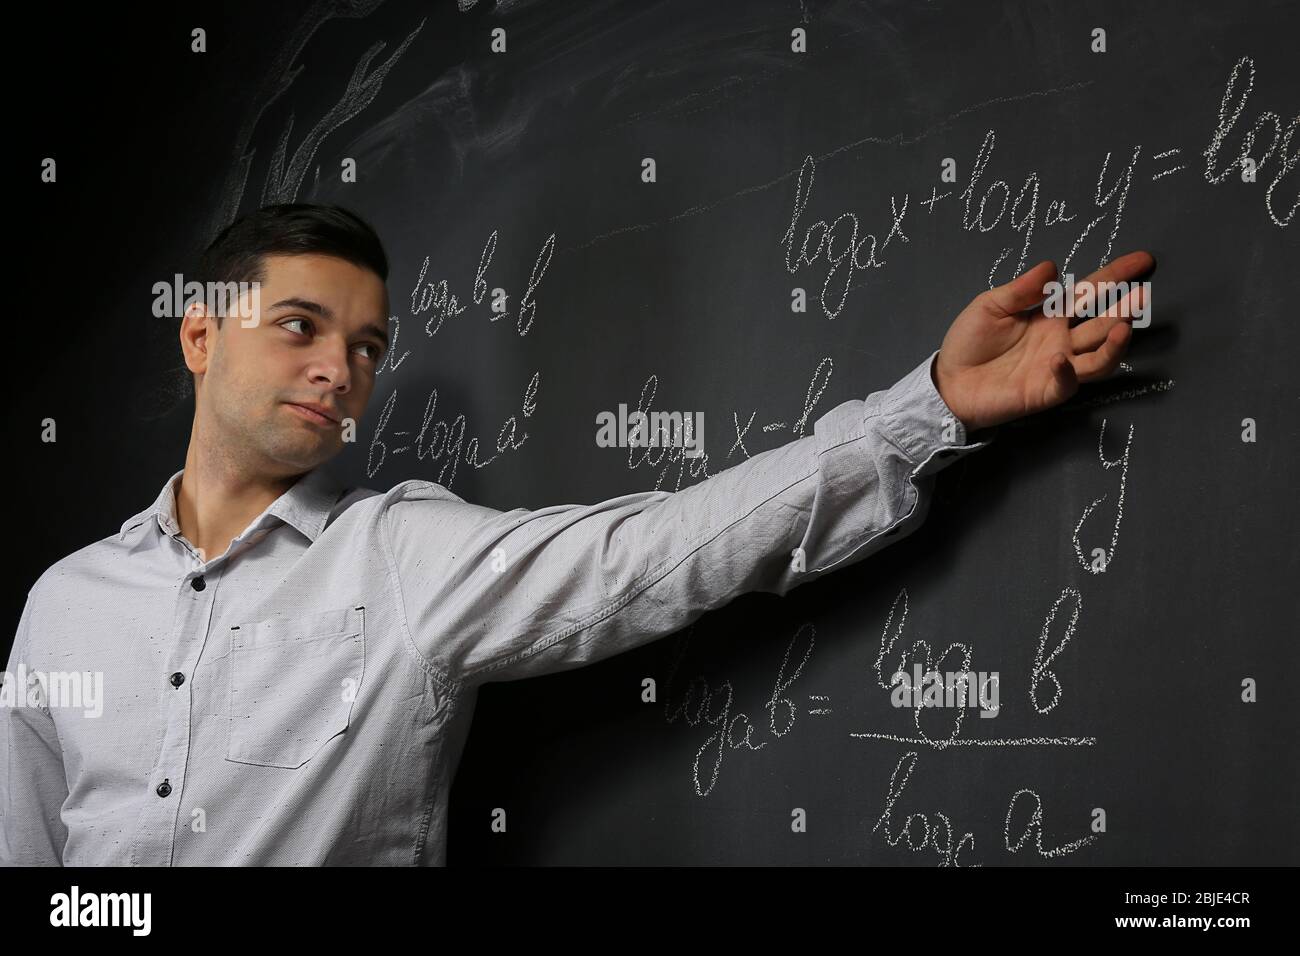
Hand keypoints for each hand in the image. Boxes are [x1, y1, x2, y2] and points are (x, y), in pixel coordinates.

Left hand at [932, 251, 1154, 431]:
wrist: (948, 383)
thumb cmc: (969, 342)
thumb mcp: (990, 305)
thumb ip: (1020, 289)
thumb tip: (1052, 267)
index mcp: (1050, 315)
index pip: (1090, 292)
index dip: (1116, 276)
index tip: (1143, 261)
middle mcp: (1062, 340)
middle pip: (1102, 323)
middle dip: (1124, 309)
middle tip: (1141, 296)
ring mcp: (1058, 367)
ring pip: (1098, 357)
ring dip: (1114, 344)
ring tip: (1124, 326)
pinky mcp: (1046, 391)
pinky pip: (1066, 383)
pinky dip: (1067, 372)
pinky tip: (1060, 359)